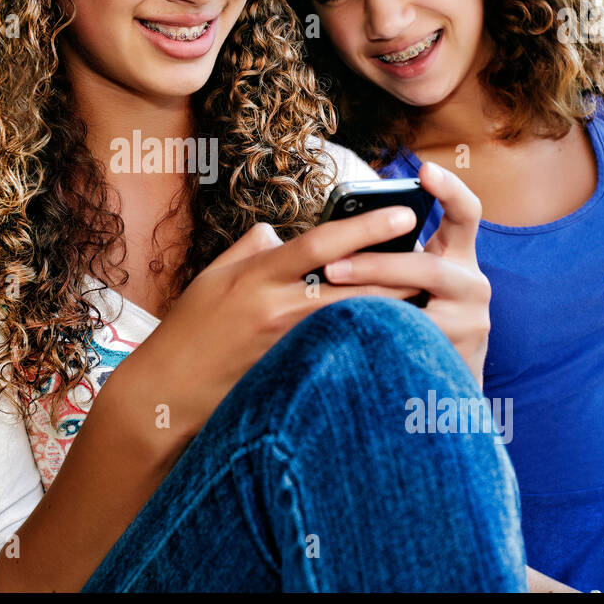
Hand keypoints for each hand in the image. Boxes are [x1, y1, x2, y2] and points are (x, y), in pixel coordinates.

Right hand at [131, 203, 429, 437]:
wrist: (168, 391)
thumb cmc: (189, 330)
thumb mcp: (212, 277)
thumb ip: (249, 250)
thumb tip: (277, 234)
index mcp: (258, 275)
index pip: (321, 242)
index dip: (366, 225)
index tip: (404, 212)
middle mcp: (277, 308)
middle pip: (354, 286)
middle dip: (399, 271)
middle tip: (434, 258)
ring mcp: (288, 345)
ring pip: (356, 323)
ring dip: (395, 310)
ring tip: (428, 296)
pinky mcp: (293, 374)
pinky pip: (341, 354)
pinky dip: (371, 343)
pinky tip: (398, 340)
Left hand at [320, 161, 490, 385]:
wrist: (442, 383)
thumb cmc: (411, 318)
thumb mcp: (406, 280)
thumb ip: (384, 252)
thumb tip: (320, 228)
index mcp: (457, 256)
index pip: (466, 213)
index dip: (449, 189)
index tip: (424, 170)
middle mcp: (473, 283)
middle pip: (427, 266)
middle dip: (375, 266)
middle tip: (330, 267)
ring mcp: (472, 319)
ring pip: (417, 304)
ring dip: (370, 300)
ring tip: (331, 301)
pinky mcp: (461, 351)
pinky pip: (414, 338)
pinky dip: (380, 333)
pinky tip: (348, 335)